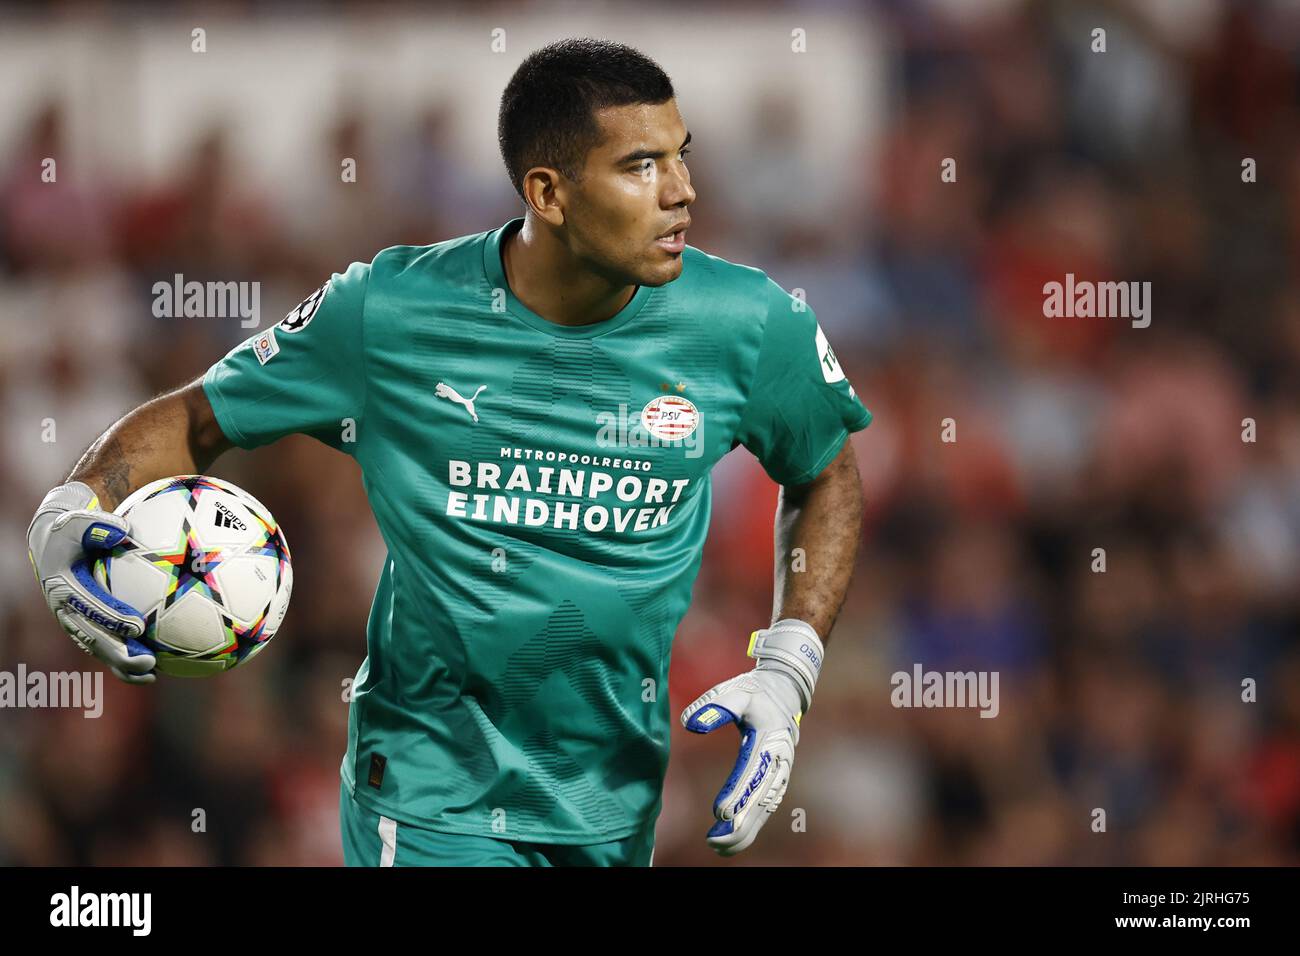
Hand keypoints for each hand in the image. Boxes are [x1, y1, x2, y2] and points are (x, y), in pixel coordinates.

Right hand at [27, 481, 155, 683]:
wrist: (50, 543)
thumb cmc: (71, 529)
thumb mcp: (77, 521)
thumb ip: (97, 524)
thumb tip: (123, 529)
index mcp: (63, 587)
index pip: (91, 607)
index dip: (113, 619)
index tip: (139, 627)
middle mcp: (65, 610)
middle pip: (93, 638)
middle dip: (121, 653)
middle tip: (150, 661)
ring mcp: (73, 622)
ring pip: (98, 649)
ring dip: (122, 665)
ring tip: (152, 675)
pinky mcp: (83, 626)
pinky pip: (103, 647)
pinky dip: (123, 660)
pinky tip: (151, 669)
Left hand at [680, 619, 824, 855]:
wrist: (784, 691)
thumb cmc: (754, 692)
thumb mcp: (735, 691)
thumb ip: (714, 706)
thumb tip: (691, 724)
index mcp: (768, 738)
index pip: (752, 771)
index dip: (737, 794)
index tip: (720, 813)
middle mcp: (779, 759)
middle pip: (762, 798)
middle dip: (741, 824)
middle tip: (715, 841)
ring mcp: (782, 771)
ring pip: (765, 808)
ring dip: (746, 831)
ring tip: (719, 847)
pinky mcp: (778, 778)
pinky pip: (767, 806)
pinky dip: (753, 825)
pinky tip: (734, 840)